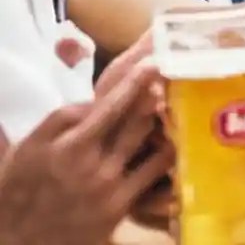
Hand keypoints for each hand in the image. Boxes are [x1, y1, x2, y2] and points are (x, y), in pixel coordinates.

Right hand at [0, 60, 172, 244]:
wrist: (20, 238)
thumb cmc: (24, 185)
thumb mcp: (30, 146)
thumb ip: (63, 117)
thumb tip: (98, 100)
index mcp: (68, 147)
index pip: (110, 107)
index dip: (135, 83)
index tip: (154, 63)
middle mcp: (93, 167)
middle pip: (139, 124)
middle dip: (159, 100)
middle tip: (174, 82)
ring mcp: (110, 189)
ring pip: (155, 148)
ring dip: (168, 129)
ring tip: (177, 113)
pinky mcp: (122, 208)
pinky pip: (156, 176)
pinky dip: (167, 157)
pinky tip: (174, 144)